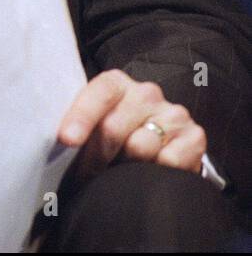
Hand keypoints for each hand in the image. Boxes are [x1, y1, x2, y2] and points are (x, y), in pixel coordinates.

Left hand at [57, 69, 205, 185]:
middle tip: (88, 172)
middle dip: (95, 155)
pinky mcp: (195, 136)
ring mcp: (174, 113)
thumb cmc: (113, 136)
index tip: (67, 139)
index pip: (100, 92)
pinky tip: (149, 169)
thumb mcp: (92, 124)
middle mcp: (147, 93)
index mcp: (117, 83)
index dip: (82, 116)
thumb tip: (60, 141)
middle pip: (114, 127)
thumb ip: (76, 126)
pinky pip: (169, 161)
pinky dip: (155, 172)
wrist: (160, 146)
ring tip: (120, 169)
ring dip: (125, 166)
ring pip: (140, 147)